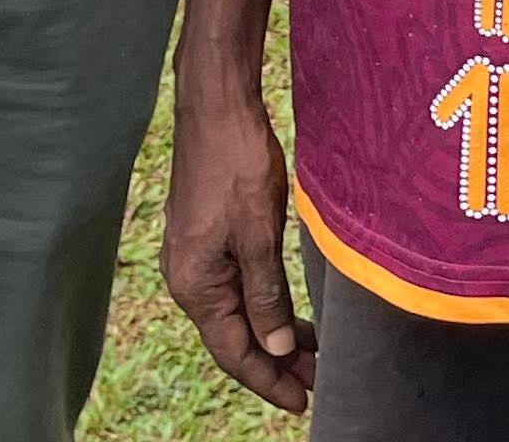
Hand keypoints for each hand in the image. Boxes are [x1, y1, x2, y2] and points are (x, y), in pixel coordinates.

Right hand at [163, 75, 313, 413]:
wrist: (215, 106)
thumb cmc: (235, 163)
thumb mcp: (258, 233)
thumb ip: (265, 294)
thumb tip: (272, 349)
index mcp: (195, 285)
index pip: (234, 353)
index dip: (269, 382)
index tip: (304, 402)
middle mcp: (189, 279)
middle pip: (235, 338)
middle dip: (276, 364)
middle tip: (319, 383)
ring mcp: (196, 259)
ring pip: (238, 313)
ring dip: (273, 335)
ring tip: (313, 355)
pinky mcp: (207, 239)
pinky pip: (236, 288)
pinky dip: (265, 305)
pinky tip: (289, 313)